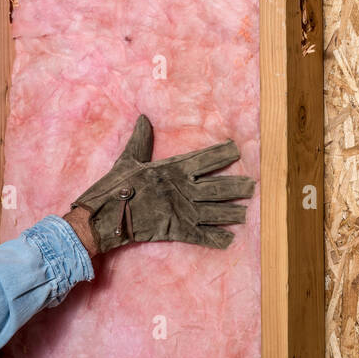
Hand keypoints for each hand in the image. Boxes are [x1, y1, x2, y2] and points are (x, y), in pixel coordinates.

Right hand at [72, 116, 254, 253]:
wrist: (104, 216)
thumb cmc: (116, 186)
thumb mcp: (129, 158)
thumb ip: (141, 139)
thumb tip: (144, 118)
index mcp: (173, 169)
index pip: (205, 159)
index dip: (222, 154)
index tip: (237, 150)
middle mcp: (183, 189)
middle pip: (217, 187)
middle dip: (237, 187)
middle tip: (253, 186)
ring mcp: (182, 211)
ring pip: (215, 212)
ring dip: (232, 213)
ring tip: (247, 213)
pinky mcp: (177, 230)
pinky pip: (202, 236)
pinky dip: (216, 239)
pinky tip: (230, 239)